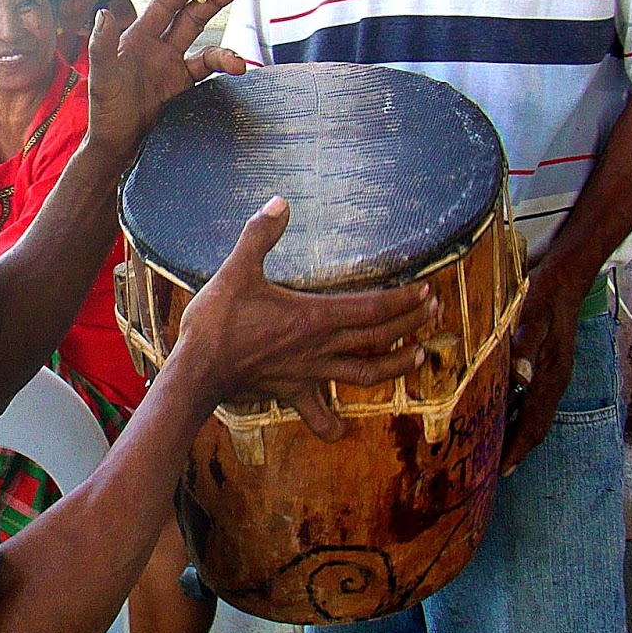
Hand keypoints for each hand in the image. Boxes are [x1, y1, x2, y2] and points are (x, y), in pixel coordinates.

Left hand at [86, 0, 245, 161]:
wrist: (114, 142)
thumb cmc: (104, 109)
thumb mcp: (100, 78)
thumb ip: (101, 46)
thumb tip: (103, 13)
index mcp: (137, 37)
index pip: (165, 5)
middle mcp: (157, 46)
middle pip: (190, 15)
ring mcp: (171, 65)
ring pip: (204, 44)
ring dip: (225, 48)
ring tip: (239, 62)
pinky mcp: (181, 84)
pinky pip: (206, 69)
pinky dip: (222, 66)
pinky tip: (237, 69)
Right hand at [180, 200, 434, 440]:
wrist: (197, 371)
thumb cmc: (217, 322)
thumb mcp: (236, 270)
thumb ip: (260, 235)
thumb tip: (279, 202)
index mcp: (314, 317)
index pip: (371, 307)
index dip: (403, 300)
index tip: (426, 291)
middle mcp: (320, 347)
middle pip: (377, 337)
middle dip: (410, 324)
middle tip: (434, 312)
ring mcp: (309, 373)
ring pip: (363, 374)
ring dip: (395, 366)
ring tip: (418, 357)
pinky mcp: (291, 391)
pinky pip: (317, 413)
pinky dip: (332, 423)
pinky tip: (342, 430)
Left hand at [502, 261, 591, 474]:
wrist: (564, 272)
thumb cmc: (545, 292)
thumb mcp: (532, 312)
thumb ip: (525, 343)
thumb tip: (521, 377)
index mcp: (551, 376)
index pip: (535, 423)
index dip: (518, 449)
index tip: (500, 471)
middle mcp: (550, 379)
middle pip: (533, 424)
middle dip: (512, 448)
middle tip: (484, 469)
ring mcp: (547, 372)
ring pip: (529, 412)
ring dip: (509, 430)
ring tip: (483, 448)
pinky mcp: (539, 362)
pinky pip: (525, 397)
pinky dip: (509, 410)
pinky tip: (488, 410)